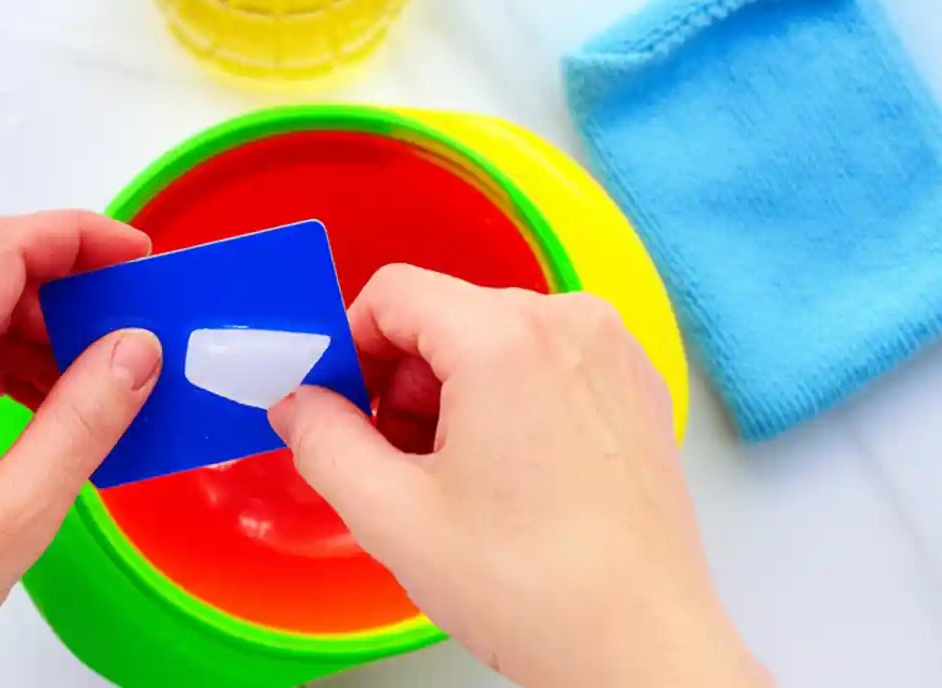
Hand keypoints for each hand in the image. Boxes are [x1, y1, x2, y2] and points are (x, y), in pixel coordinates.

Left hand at [0, 212, 162, 686]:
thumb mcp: (15, 513)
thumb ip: (86, 418)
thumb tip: (134, 352)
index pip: (2, 248)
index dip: (80, 237)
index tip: (134, 256)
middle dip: (65, 302)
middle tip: (129, 338)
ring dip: (28, 343)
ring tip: (89, 392)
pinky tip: (28, 418)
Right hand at [270, 265, 769, 687]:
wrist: (641, 649)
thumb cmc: (541, 590)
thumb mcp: (393, 517)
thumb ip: (324, 442)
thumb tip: (300, 404)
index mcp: (508, 339)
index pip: (394, 292)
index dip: (348, 344)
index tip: (335, 397)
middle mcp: (570, 325)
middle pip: (445, 315)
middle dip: (400, 381)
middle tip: (391, 459)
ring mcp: (611, 354)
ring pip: (494, 339)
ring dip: (452, 396)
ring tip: (452, 481)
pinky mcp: (634, 388)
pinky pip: (545, 364)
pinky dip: (507, 402)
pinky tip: (504, 476)